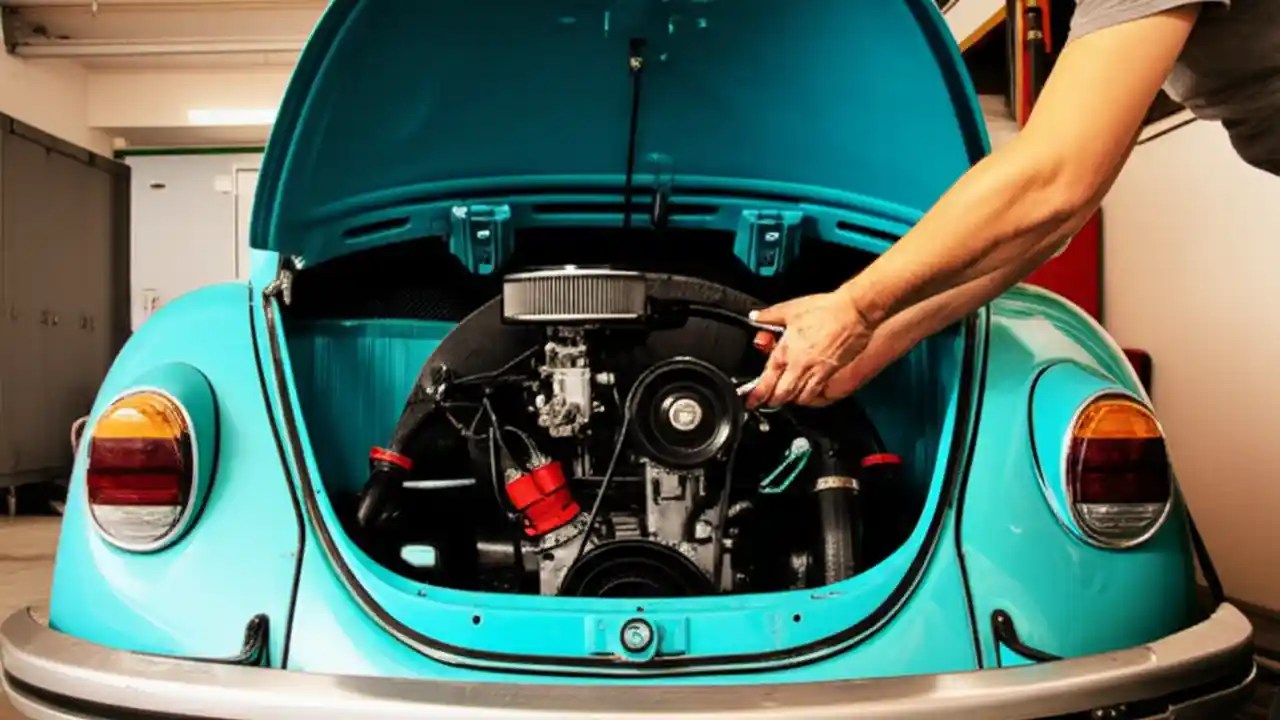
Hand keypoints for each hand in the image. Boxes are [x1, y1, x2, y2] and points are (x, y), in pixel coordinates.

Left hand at [745, 291, 875, 408]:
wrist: (854, 312)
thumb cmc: (825, 309)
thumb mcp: (790, 309)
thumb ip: (769, 315)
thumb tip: (755, 316)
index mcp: (786, 351)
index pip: (767, 379)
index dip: (757, 394)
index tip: (752, 400)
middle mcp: (800, 365)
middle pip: (782, 394)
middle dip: (772, 401)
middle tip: (766, 403)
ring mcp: (817, 371)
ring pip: (800, 397)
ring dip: (790, 400)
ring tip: (785, 399)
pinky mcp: (832, 372)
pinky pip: (817, 392)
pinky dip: (808, 396)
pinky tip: (805, 392)